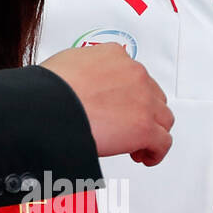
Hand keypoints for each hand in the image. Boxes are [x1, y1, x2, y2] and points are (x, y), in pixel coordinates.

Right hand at [41, 43, 172, 165]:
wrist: (50, 105)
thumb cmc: (49, 89)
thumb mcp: (66, 64)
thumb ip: (84, 70)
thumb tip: (79, 83)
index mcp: (114, 56)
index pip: (133, 73)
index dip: (129, 93)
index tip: (122, 104)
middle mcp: (133, 74)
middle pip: (153, 95)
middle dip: (144, 112)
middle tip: (128, 126)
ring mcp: (143, 100)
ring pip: (163, 118)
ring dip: (153, 131)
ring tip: (138, 145)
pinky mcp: (145, 127)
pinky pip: (163, 143)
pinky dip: (156, 152)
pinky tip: (145, 157)